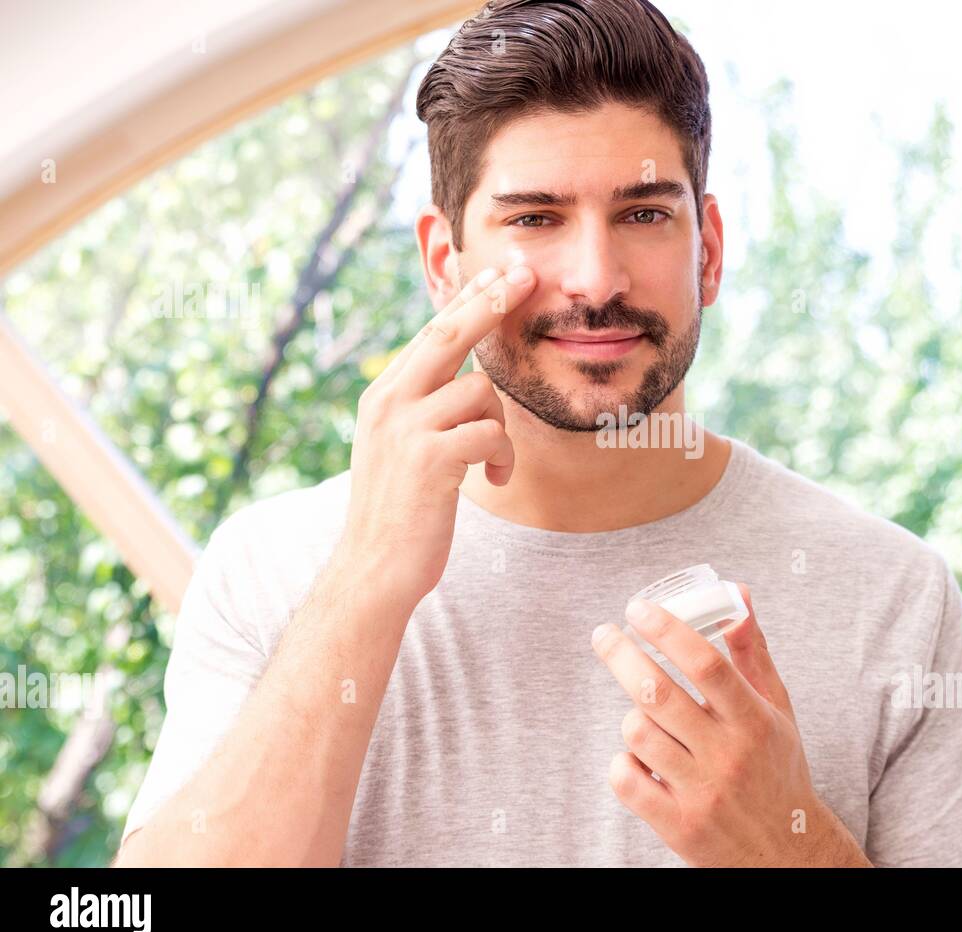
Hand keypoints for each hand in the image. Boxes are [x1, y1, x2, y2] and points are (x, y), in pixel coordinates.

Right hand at [339, 263, 534, 607]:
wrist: (374, 568)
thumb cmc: (400, 510)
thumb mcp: (401, 447)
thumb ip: (423, 408)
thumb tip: (466, 376)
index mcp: (383, 395)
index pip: (431, 333)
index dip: (468, 300)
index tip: (498, 273)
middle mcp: (389, 402)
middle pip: (449, 334)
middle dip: (492, 302)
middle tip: (527, 275)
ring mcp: (406, 428)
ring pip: (482, 392)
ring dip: (501, 427)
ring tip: (492, 462)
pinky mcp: (430, 458)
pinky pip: (491, 433)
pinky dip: (502, 457)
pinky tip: (492, 480)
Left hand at [591, 583, 869, 866]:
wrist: (786, 852)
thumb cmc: (777, 769)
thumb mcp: (777, 709)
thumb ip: (753, 653)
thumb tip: (739, 596)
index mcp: (754, 720)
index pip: (706, 663)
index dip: (666, 629)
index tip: (638, 609)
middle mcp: (728, 754)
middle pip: (658, 692)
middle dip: (621, 654)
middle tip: (604, 635)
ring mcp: (701, 792)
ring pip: (637, 733)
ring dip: (631, 717)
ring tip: (644, 716)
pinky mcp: (677, 825)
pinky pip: (626, 780)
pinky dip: (622, 762)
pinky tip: (638, 758)